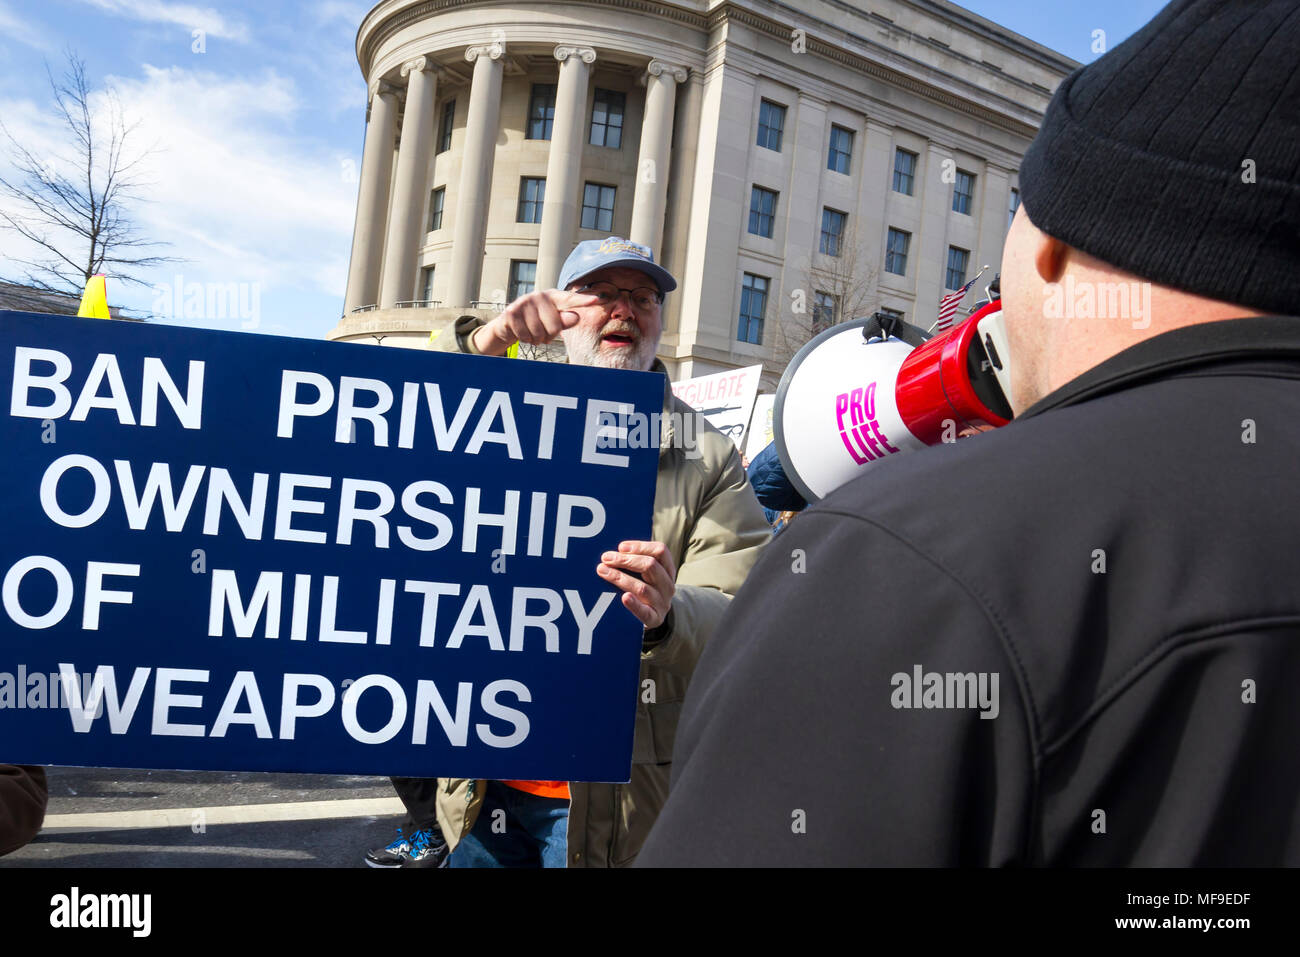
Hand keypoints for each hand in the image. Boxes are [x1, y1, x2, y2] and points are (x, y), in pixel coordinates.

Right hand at [471, 289, 599, 354]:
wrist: (509, 324)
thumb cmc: (537, 322)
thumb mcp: (553, 322)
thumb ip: (565, 321)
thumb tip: (575, 318)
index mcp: (553, 297)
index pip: (570, 300)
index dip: (583, 301)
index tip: (596, 300)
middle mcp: (539, 296)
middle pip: (555, 326)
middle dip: (549, 335)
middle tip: (543, 331)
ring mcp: (524, 302)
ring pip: (540, 333)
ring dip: (537, 339)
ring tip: (532, 332)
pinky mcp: (512, 312)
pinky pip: (526, 335)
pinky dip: (526, 339)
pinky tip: (523, 332)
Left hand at [597, 540, 676, 629]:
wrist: (654, 617)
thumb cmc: (646, 590)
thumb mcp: (648, 575)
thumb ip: (636, 561)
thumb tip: (612, 552)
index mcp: (668, 570)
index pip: (660, 551)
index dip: (640, 546)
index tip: (620, 547)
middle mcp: (668, 585)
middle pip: (650, 566)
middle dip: (625, 560)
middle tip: (606, 558)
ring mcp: (662, 603)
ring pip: (643, 587)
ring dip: (620, 577)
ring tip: (603, 571)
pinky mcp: (655, 619)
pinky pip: (644, 612)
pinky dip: (634, 604)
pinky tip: (624, 597)